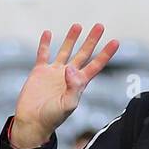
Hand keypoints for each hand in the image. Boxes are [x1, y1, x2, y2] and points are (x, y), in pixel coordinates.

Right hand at [10, 22, 120, 146]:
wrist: (32, 122)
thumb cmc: (52, 118)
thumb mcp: (68, 105)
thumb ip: (74, 87)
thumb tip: (71, 68)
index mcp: (78, 84)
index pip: (95, 65)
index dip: (105, 54)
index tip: (115, 41)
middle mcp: (68, 76)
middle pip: (83, 54)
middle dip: (92, 41)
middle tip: (100, 26)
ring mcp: (54, 73)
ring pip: (65, 51)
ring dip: (71, 38)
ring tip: (78, 25)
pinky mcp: (39, 71)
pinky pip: (43, 54)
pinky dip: (45, 43)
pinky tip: (48, 33)